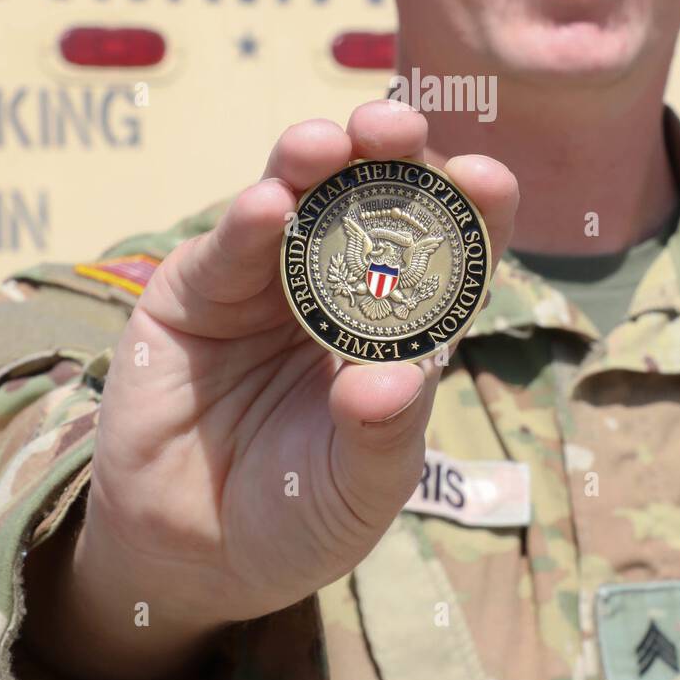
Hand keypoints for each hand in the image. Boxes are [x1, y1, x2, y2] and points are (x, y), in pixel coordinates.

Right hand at [71, 99, 517, 663]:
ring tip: (325, 146)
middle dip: (389, 152)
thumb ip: (381, 436)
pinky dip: (246, 222)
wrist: (193, 553)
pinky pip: (227, 247)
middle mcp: (342, 284)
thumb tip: (394, 379)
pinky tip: (265, 206)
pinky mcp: (199, 290)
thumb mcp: (358, 490)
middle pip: (376, 199)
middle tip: (395, 126)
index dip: (472, 207)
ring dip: (313, 160)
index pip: (454, 251)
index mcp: (404, 323)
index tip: (485, 178)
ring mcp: (269, 278)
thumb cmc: (299, 515)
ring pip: (298, 197)